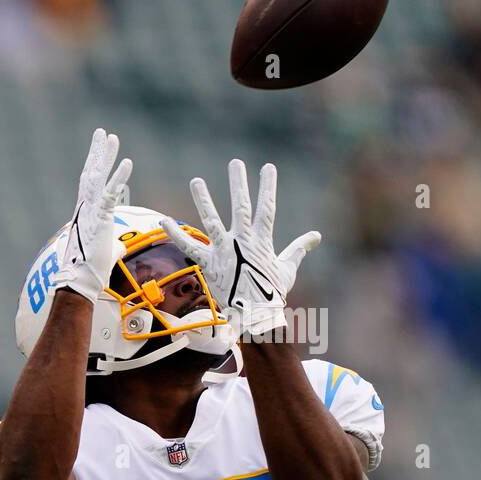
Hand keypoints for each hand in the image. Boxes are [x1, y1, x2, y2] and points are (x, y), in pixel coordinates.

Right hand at [55, 128, 131, 303]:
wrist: (80, 279)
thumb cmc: (91, 268)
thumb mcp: (105, 248)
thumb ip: (113, 242)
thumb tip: (121, 247)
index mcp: (85, 210)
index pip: (89, 180)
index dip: (94, 162)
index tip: (98, 147)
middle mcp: (86, 206)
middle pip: (91, 172)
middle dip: (97, 152)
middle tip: (102, 132)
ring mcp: (91, 210)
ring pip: (98, 177)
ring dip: (106, 157)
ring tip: (112, 137)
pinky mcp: (100, 217)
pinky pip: (111, 193)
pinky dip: (119, 177)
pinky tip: (127, 162)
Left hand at [161, 160, 319, 336]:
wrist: (256, 316)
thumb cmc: (272, 293)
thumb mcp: (288, 268)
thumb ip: (299, 248)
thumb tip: (316, 235)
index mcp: (262, 242)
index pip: (267, 209)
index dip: (267, 187)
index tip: (268, 168)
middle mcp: (242, 243)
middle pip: (241, 208)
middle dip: (238, 184)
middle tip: (235, 163)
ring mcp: (224, 252)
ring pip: (212, 221)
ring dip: (203, 200)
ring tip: (196, 181)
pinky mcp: (209, 264)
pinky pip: (189, 247)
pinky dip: (176, 234)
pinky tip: (164, 220)